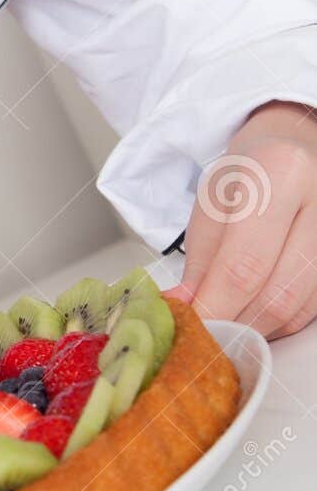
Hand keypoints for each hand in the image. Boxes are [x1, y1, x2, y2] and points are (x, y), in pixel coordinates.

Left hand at [164, 99, 316, 339]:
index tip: (191, 330)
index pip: (246, 262)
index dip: (216, 306)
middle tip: (204, 336)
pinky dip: (277, 323)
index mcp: (282, 174)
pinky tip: (254, 315)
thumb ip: (199, 263)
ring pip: (298, 309)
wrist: (291, 154)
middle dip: (236, 324)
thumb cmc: (247, 178)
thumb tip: (185, 310)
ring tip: (225, 324)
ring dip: (256, 328)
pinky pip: (311, 310)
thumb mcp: (211, 207)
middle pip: (278, 294)